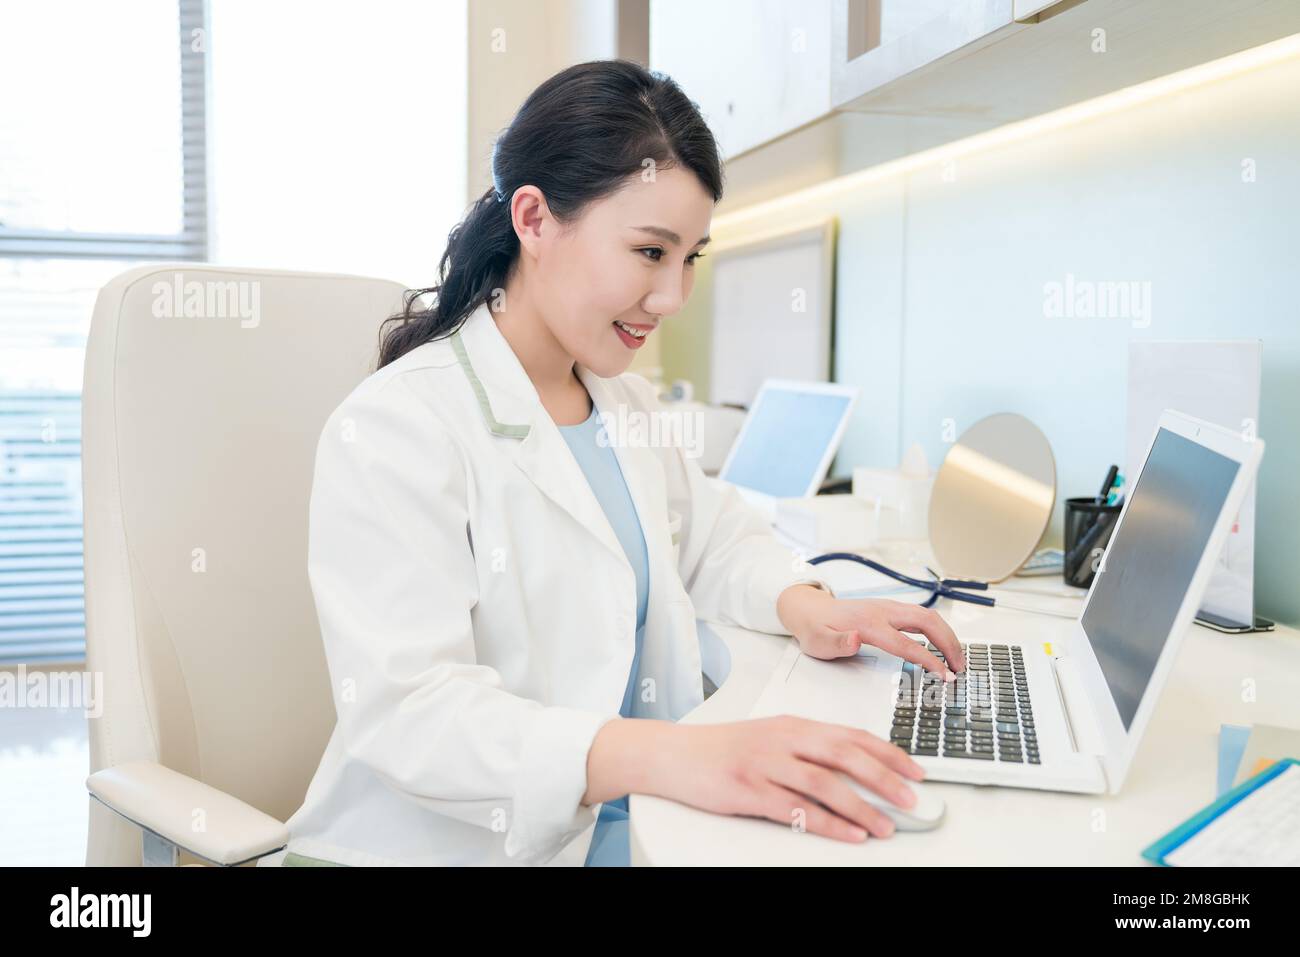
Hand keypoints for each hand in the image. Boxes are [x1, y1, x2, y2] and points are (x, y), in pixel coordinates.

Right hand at [655, 716, 925, 841]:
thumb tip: (855, 765)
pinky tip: (848, 833)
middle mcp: (783, 740)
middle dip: (884, 778)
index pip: (851, 735)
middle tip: (911, 798)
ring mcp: (766, 765)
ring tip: (885, 826)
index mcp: (794, 725)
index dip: (887, 752)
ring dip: (861, 807)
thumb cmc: (723, 748)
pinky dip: (828, 823)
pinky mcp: (750, 791)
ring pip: (825, 784)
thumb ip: (809, 747)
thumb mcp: (771, 737)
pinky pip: (797, 809)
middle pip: (845, 756)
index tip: (914, 769)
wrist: (675, 754)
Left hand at [777, 586, 965, 678]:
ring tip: (957, 659)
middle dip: (948, 643)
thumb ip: (837, 643)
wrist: (809, 609)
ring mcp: (888, 608)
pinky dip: (937, 630)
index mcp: (868, 623)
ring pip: (927, 616)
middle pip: (927, 621)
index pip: (907, 643)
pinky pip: (920, 617)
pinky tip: (942, 645)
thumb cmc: (814, 629)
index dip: (929, 660)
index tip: (945, 675)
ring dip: (947, 635)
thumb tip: (855, 640)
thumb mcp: (818, 642)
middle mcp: (882, 611)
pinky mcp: (890, 610)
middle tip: (960, 668)